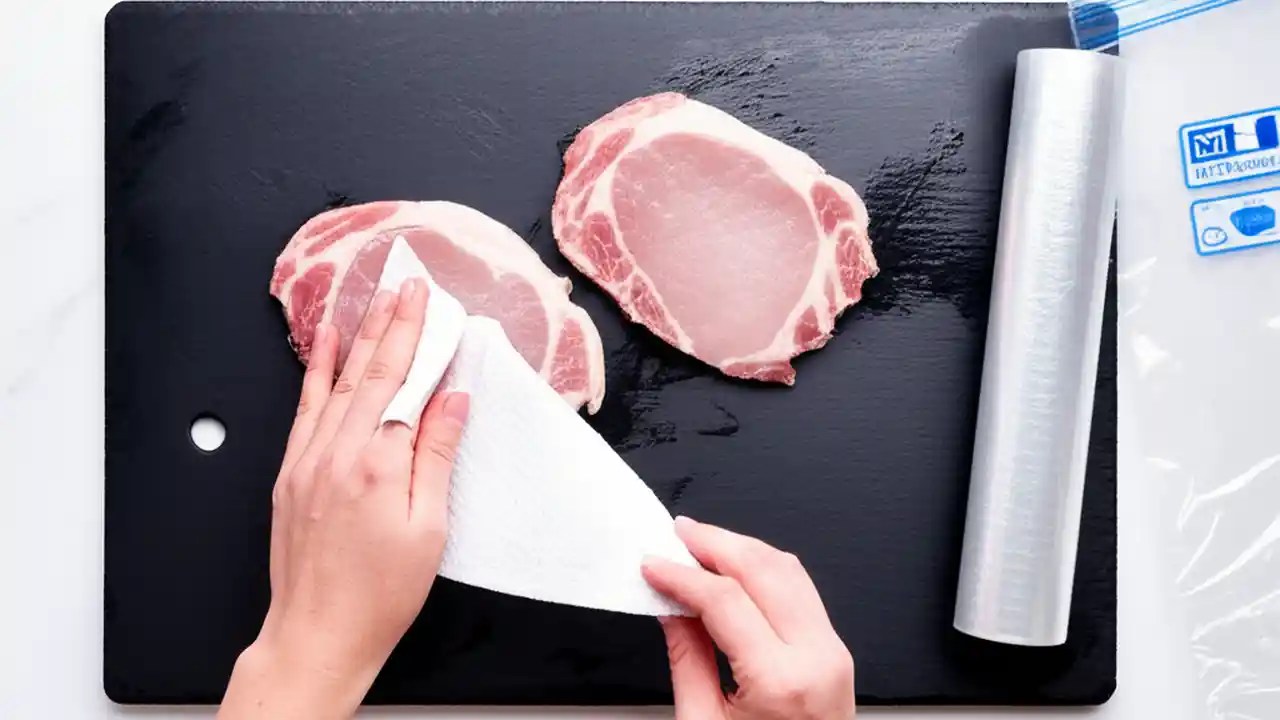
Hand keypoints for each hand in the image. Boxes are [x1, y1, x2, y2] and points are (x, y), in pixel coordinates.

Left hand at [219, 279, 468, 719]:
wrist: (318, 634)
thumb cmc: (380, 594)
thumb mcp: (429, 529)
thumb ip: (436, 456)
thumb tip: (453, 400)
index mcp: (378, 465)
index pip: (403, 382)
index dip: (418, 337)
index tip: (429, 302)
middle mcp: (338, 453)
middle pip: (370, 372)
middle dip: (391, 322)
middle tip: (406, 283)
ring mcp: (308, 461)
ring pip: (337, 382)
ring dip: (358, 336)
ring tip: (374, 298)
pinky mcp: (291, 473)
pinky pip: (305, 408)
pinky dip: (316, 371)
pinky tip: (323, 343)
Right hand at [643, 517, 854, 719]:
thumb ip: (686, 660)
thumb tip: (670, 607)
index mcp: (781, 681)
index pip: (724, 599)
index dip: (682, 574)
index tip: (654, 565)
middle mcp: (816, 658)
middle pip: (763, 568)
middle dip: (715, 542)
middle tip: (677, 533)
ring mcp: (832, 651)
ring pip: (788, 569)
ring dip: (741, 547)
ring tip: (700, 542)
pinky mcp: (834, 650)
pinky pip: (801, 589)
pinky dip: (764, 567)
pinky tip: (735, 566)